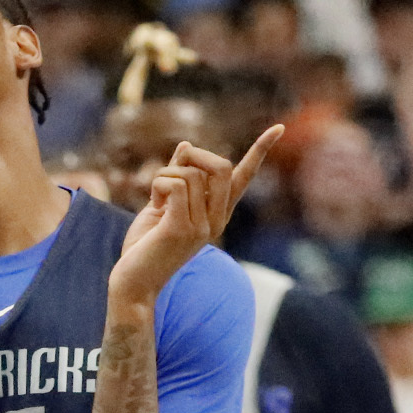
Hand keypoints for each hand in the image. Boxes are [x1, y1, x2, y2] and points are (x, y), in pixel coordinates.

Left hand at [113, 124, 282, 306]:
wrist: (133, 285)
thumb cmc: (145, 247)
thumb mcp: (162, 205)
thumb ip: (176, 177)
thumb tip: (187, 145)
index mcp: (216, 214)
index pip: (243, 178)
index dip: (260, 151)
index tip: (278, 127)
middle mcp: (216, 220)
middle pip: (220, 166)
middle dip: (193, 156)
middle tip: (169, 171)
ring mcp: (202, 226)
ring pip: (190, 173)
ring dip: (164, 175)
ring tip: (155, 200)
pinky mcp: (182, 229)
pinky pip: (176, 184)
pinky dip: (158, 183)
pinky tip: (154, 204)